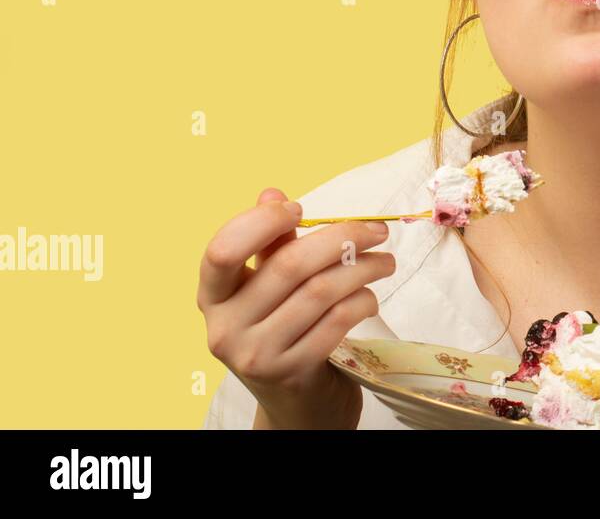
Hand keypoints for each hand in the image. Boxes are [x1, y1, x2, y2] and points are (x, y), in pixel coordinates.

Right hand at [197, 187, 396, 428]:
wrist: (296, 407)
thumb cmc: (285, 332)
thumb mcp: (268, 291)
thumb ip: (270, 245)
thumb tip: (273, 193)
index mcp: (213, 298)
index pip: (222, 251)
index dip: (261, 222)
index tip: (300, 208)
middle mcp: (225, 328)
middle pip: (287, 266)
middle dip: (342, 238)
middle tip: (376, 231)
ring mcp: (258, 355)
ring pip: (320, 291)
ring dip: (364, 268)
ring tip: (386, 261)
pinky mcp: (293, 373)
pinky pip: (338, 321)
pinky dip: (363, 300)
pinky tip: (371, 295)